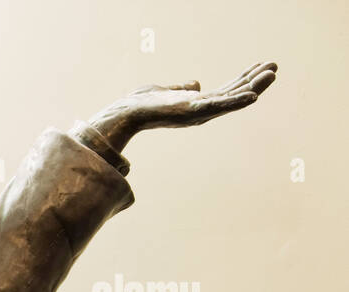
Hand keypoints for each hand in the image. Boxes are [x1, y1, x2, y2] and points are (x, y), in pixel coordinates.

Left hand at [89, 61, 277, 153]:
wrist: (126, 113)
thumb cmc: (143, 104)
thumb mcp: (168, 91)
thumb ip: (183, 89)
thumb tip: (196, 84)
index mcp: (198, 104)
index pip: (227, 90)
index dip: (244, 78)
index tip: (261, 66)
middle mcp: (201, 110)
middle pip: (234, 93)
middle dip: (255, 80)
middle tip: (275, 66)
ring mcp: (199, 113)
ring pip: (232, 98)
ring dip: (253, 86)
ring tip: (272, 74)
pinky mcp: (193, 113)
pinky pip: (219, 107)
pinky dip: (236, 101)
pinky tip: (253, 95)